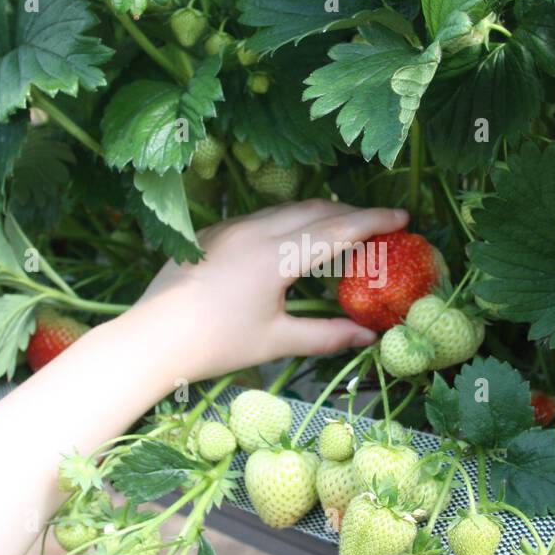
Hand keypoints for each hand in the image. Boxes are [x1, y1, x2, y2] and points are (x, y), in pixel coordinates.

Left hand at [128, 200, 408, 381]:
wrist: (151, 339)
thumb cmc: (216, 345)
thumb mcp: (276, 342)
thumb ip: (326, 335)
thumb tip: (368, 337)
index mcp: (274, 256)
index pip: (336, 230)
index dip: (372, 222)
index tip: (403, 217)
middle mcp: (253, 231)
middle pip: (315, 209)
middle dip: (351, 213)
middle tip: (379, 226)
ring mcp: (229, 227)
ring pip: (286, 210)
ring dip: (320, 214)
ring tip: (343, 229)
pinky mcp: (211, 233)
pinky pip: (260, 218)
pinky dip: (288, 222)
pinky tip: (294, 240)